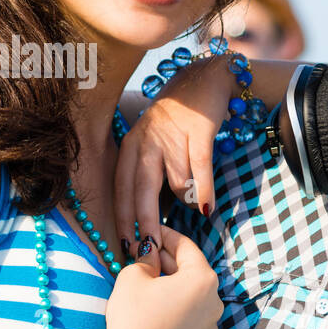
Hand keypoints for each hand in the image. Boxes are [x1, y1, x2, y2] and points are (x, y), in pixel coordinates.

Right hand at [98, 226, 222, 328]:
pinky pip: (190, 323)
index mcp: (202, 279)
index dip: (166, 235)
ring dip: (174, 290)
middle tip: (146, 255)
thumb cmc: (133, 317)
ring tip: (149, 286)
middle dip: (169, 262)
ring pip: (193, 299)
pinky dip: (176, 314)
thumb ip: (146, 258)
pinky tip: (155, 315)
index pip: (186, 247)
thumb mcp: (133, 276)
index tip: (151, 232)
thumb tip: (149, 252)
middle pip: (192, 273)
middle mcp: (214, 303)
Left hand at [115, 56, 235, 245]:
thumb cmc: (176, 120)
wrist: (205, 78)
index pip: (121, 188)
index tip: (124, 245)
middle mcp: (146, 140)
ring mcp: (171, 135)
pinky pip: (199, 171)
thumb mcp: (151, 142)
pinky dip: (203, 192)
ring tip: (195, 202)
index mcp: (131, 145)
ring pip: (176, 184)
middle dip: (145, 224)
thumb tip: (146, 219)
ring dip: (187, 201)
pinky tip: (206, 207)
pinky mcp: (197, 131)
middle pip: (141, 190)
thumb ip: (147, 175)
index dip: (122, 218)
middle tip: (149, 250)